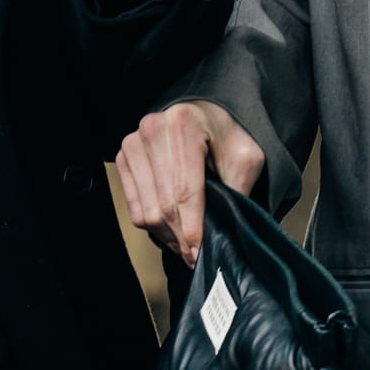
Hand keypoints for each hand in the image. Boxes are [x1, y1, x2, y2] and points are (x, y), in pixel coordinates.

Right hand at [116, 99, 264, 266]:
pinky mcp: (124, 157)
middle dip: (181, 236)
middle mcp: (153, 131)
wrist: (202, 114)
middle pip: (164, 204)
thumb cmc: (225, 134)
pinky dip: (152, 225)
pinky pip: (134, 207)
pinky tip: (170, 230)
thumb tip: (225, 231)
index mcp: (184, 125)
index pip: (185, 190)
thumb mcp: (244, 156)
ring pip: (147, 210)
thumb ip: (238, 188)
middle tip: (195, 255)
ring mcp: (134, 143)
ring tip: (185, 244)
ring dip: (167, 235)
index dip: (193, 227)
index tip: (199, 252)